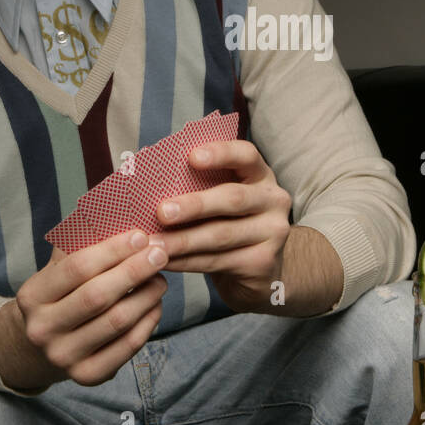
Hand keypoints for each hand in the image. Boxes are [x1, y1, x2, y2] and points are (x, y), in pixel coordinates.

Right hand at [10, 229, 167, 386]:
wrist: (38, 348)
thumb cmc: (59, 296)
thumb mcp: (58, 269)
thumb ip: (80, 244)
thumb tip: (117, 211)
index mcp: (33, 296)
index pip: (77, 268)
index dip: (112, 250)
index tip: (141, 236)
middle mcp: (43, 329)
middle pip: (98, 296)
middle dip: (135, 271)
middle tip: (161, 253)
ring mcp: (63, 356)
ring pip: (117, 322)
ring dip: (147, 296)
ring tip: (161, 279)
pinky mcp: (86, 376)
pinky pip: (127, 347)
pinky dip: (148, 323)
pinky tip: (155, 305)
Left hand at [155, 139, 292, 312]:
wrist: (259, 270)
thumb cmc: (229, 224)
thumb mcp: (223, 200)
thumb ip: (201, 188)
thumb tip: (151, 185)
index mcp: (260, 175)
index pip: (246, 155)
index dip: (221, 153)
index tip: (191, 157)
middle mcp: (273, 200)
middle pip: (233, 198)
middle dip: (194, 205)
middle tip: (162, 212)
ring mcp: (273, 232)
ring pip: (222, 235)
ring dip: (183, 240)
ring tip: (154, 244)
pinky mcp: (263, 262)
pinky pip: (218, 260)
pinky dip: (187, 262)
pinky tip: (166, 261)